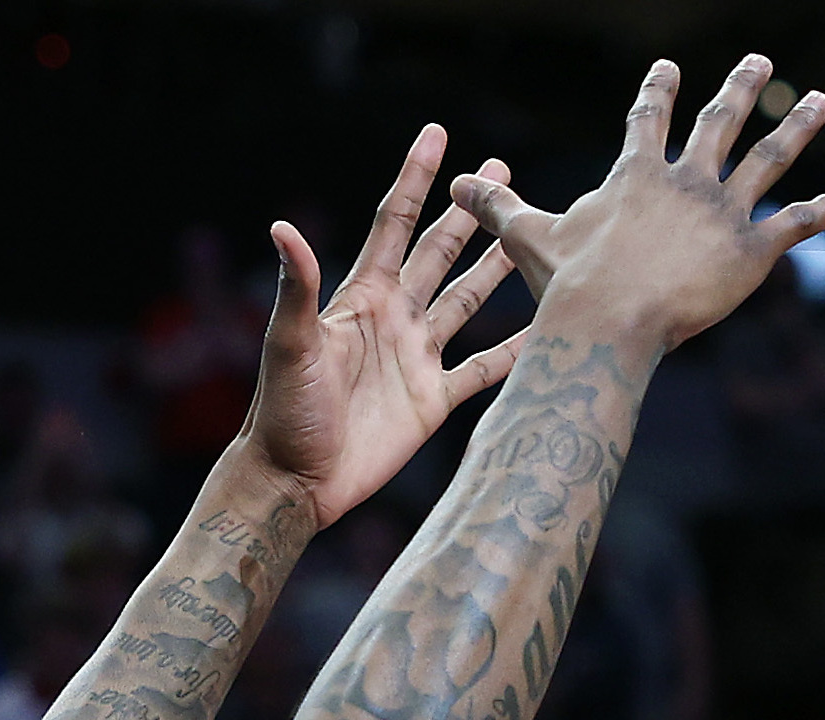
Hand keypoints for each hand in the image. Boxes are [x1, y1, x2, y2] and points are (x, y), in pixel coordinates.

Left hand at [244, 125, 525, 527]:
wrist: (299, 479)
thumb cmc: (284, 411)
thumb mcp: (289, 344)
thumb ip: (297, 288)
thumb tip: (283, 227)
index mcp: (362, 296)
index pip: (394, 222)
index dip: (416, 178)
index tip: (437, 135)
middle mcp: (395, 319)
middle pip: (439, 253)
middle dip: (468, 213)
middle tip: (500, 172)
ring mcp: (418, 357)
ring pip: (467, 302)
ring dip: (496, 269)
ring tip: (527, 235)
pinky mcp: (434, 400)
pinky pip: (483, 369)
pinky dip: (514, 351)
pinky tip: (541, 330)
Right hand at [451, 56, 824, 353]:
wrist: (611, 316)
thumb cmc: (569, 282)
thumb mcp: (530, 237)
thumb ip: (498, 208)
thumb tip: (453, 185)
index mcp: (637, 174)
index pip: (648, 121)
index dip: (659, 93)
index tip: (670, 68)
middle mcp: (686, 181)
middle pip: (719, 122)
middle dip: (741, 88)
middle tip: (760, 61)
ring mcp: (722, 211)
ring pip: (769, 158)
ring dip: (797, 126)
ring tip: (821, 99)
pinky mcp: (752, 249)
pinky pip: (795, 224)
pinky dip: (824, 212)